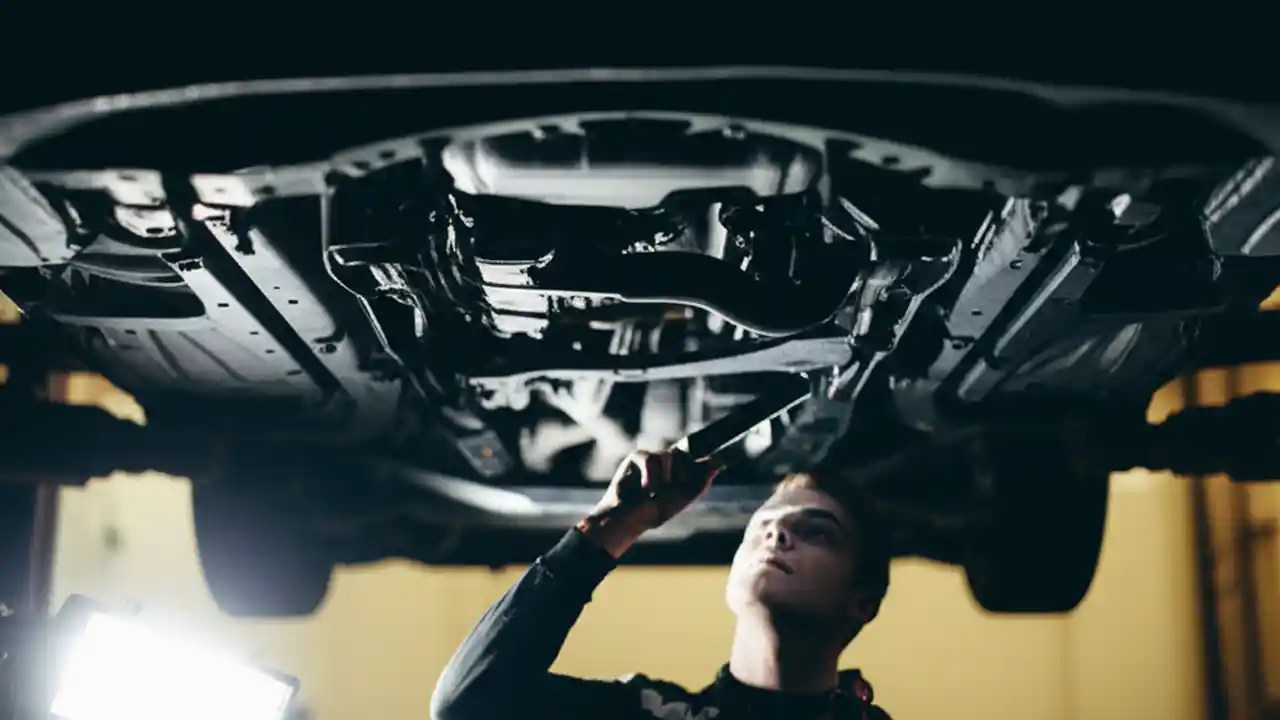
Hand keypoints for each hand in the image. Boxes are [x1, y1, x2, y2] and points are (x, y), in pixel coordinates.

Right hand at [578, 449, 720, 557]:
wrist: (630, 518)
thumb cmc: (654, 511)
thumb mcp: (683, 498)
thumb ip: (700, 481)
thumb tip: (718, 463)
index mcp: (679, 470)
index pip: (696, 456)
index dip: (705, 456)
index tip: (718, 460)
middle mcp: (667, 461)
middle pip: (685, 453)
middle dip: (683, 472)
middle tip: (671, 489)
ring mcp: (652, 457)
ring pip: (669, 456)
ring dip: (665, 478)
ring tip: (654, 492)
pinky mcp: (637, 457)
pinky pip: (652, 459)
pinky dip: (651, 477)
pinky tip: (646, 489)